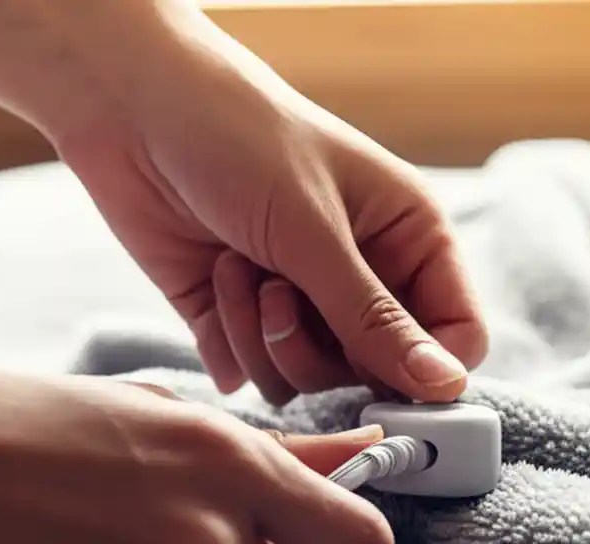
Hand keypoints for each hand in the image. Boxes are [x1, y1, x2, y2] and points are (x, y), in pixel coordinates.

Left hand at [54, 14, 487, 405]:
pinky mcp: (240, 318)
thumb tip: (449, 386)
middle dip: (321, 348)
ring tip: (240, 271)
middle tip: (280, 296)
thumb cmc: (241, 141)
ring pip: (310, 381)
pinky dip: (229, 338)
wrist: (133, 108)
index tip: (385, 389)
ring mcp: (303, 300)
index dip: (428, 373)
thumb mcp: (315, 233)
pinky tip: (214, 275)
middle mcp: (363, 275)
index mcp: (409, 238)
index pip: (456, 336)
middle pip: (375, 373)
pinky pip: (253, 373)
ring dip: (267, 339)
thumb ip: (377, 321)